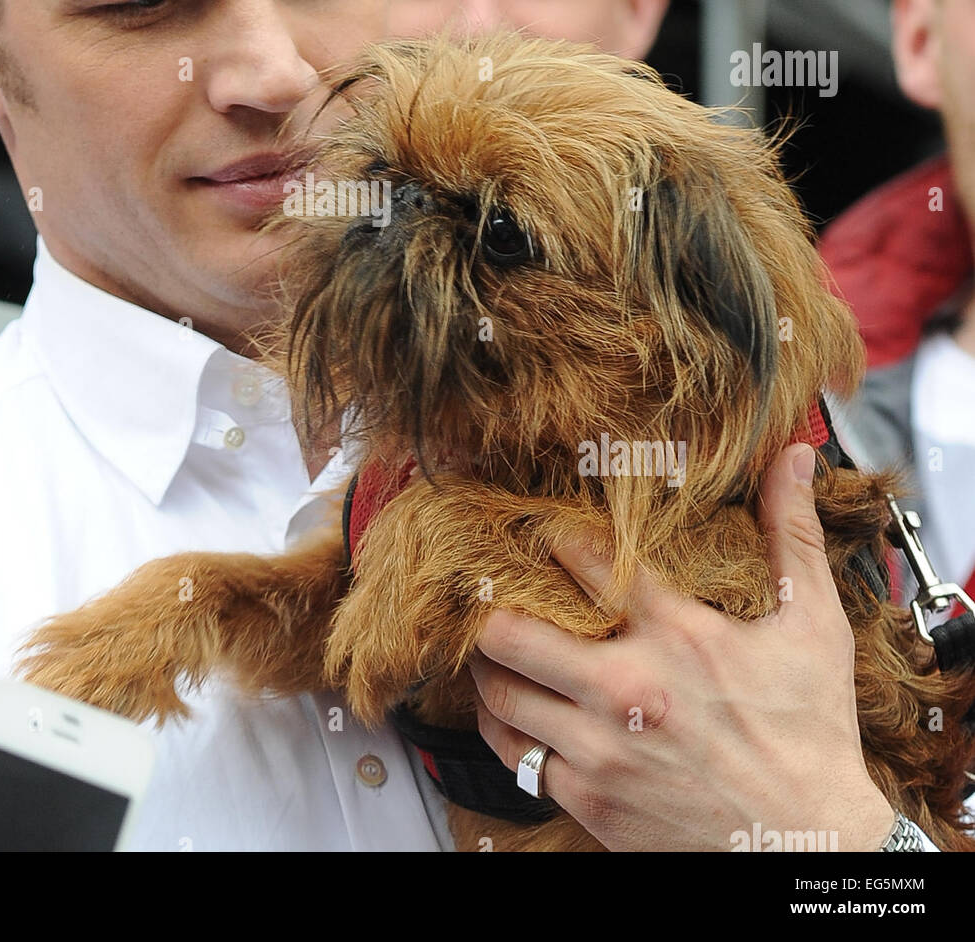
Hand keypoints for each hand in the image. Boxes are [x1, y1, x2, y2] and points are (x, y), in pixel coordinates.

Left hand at [470, 443, 895, 851]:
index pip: (583, 558)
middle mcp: (627, 689)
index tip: (535, 527)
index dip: (549, 534)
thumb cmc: (811, 734)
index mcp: (678, 635)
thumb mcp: (814, 626)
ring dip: (489, 665)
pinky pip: (513, 754)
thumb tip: (794, 455)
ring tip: (494, 648)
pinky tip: (515, 708)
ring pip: (499, 691)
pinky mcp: (588, 797)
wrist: (810, 847)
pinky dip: (505, 726)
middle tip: (490, 593)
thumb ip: (791, 533)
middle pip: (510, 630)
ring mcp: (601, 748)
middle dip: (491, 605)